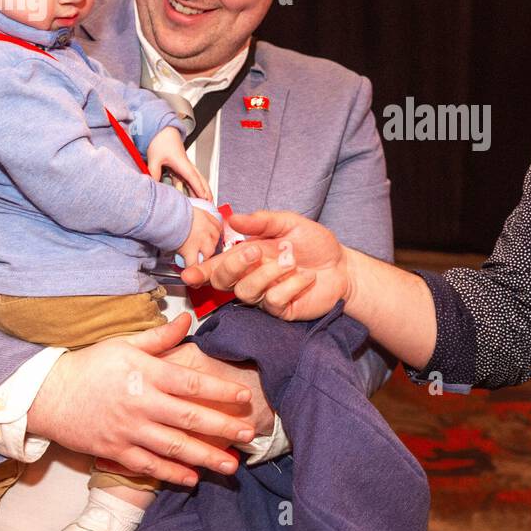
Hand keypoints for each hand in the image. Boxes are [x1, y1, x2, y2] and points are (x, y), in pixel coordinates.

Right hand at [27, 314, 257, 485]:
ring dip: (206, 457)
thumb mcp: (124, 344)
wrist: (48, 394)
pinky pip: (149, 465)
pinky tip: (193, 478)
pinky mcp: (116, 450)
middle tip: (250, 434)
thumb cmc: (90, 366)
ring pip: (174, 447)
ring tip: (231, 465)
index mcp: (147, 374)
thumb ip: (159, 337)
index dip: (221, 391)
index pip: (192, 384)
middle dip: (223, 428)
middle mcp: (141, 404)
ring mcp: (129, 430)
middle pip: (190, 418)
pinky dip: (172, 473)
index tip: (243, 398)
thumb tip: (187, 319)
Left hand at [147, 126, 211, 201]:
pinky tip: (195, 193)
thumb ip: (154, 171)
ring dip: (204, 189)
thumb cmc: (161, 141)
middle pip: (200, 180)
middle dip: (207, 192)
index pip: (193, 178)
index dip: (199, 189)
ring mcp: (186, 166)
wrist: (163, 132)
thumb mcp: (154, 157)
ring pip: (198, 179)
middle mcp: (187, 165)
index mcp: (182, 163)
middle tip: (211, 204)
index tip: (204, 198)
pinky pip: (192, 179)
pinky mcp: (183, 167)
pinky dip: (196, 186)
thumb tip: (153, 184)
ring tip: (208, 200)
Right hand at [181, 210, 348, 321]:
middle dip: (234, 264)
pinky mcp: (281, 310)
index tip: (188, 273)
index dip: (199, 271)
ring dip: (268, 273)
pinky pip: (273, 301)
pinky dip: (291, 285)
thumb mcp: (290, 223)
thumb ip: (263, 222)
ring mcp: (265, 296)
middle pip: (224, 281)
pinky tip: (307, 277)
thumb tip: (235, 219)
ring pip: (246, 292)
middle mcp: (251, 277)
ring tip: (291, 260)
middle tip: (255, 251)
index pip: (216, 265)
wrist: (342, 266)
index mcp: (247, 256)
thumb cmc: (314, 244)